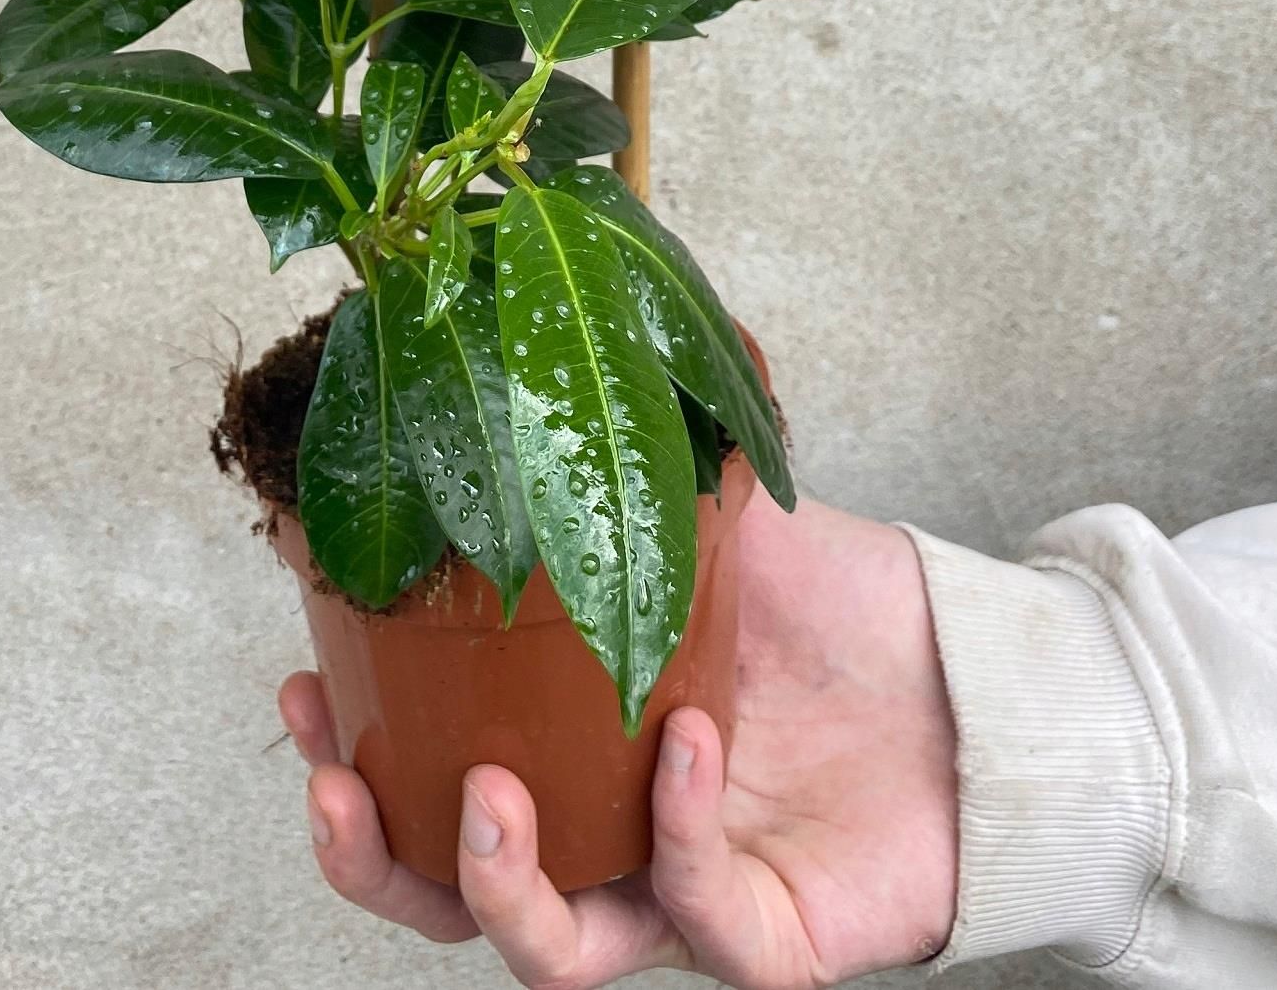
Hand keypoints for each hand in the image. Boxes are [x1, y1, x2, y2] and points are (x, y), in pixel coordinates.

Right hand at [279, 492, 958, 985]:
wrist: (978, 669)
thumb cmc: (842, 607)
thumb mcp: (710, 516)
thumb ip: (619, 462)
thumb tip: (518, 347)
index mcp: (576, 756)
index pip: (433, 792)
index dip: (352, 763)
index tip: (297, 683)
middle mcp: (617, 841)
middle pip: (461, 901)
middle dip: (377, 862)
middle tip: (337, 781)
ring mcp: (692, 899)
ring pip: (558, 960)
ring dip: (499, 888)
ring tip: (485, 792)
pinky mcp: (780, 938)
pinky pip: (706, 923)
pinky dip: (679, 838)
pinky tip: (681, 742)